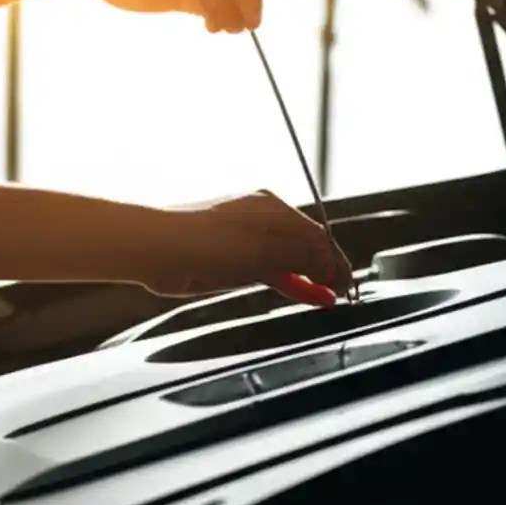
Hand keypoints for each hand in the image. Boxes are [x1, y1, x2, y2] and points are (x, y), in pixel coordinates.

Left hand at [142, 190, 351, 306]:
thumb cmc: (205, 240)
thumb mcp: (262, 251)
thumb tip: (332, 266)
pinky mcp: (232, 260)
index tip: (349, 282)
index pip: (317, 234)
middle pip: (304, 246)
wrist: (155, 248)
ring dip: (310, 278)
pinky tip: (303, 294)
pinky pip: (270, 271)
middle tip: (344, 291)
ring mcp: (247, 240)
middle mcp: (262, 220)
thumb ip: (301, 259)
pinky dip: (289, 283)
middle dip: (326, 269)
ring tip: (330, 297)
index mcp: (273, 207)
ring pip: (288, 261)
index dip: (335, 259)